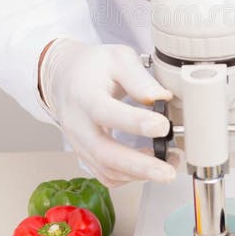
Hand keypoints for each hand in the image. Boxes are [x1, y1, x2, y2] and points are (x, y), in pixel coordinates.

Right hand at [39, 39, 177, 186]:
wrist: (65, 78)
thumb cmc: (94, 68)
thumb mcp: (118, 58)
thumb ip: (139, 79)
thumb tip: (162, 98)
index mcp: (85, 95)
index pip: (106, 112)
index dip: (135, 122)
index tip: (163, 125)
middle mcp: (79, 124)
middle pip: (104, 153)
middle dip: (139, 166)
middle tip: (168, 171)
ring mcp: (80, 144)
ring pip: (107, 169)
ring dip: (140, 173)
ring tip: (169, 165)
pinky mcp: (86, 156)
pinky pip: (107, 175)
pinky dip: (130, 176)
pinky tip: (150, 165)